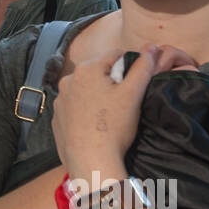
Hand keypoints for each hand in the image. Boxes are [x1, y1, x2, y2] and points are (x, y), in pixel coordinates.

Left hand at [52, 44, 197, 180]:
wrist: (91, 161)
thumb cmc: (114, 126)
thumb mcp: (133, 94)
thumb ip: (143, 67)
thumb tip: (152, 47)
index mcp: (86, 69)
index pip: (115, 55)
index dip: (130, 67)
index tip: (136, 85)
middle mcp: (68, 80)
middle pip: (98, 72)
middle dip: (112, 82)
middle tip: (125, 102)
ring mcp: (60, 100)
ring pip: (85, 90)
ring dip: (98, 96)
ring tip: (111, 116)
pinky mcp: (56, 119)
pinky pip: (75, 108)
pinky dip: (85, 112)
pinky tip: (96, 125)